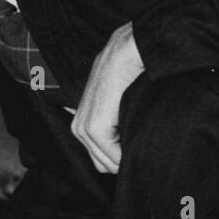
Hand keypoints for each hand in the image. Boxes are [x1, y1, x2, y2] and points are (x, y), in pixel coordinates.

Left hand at [71, 22, 144, 173]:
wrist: (126, 53)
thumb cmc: (127, 77)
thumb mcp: (114, 103)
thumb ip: (114, 123)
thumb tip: (125, 149)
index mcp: (81, 125)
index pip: (101, 160)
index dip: (121, 156)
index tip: (136, 141)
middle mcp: (78, 130)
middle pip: (104, 165)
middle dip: (124, 159)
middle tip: (140, 137)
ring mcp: (84, 130)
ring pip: (110, 164)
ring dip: (128, 155)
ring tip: (139, 130)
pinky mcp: (95, 129)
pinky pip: (115, 158)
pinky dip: (129, 152)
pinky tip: (136, 128)